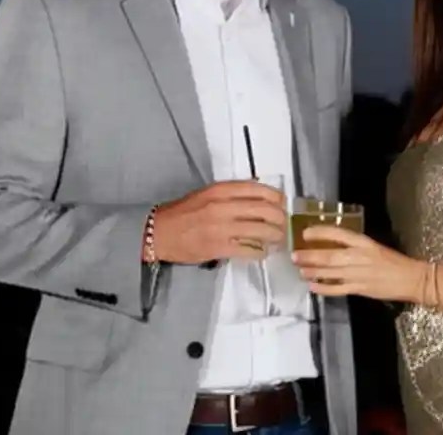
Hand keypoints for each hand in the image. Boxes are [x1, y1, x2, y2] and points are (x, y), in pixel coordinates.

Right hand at [151, 180, 285, 263]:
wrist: (159, 233)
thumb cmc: (183, 212)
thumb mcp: (206, 194)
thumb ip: (231, 194)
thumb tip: (259, 196)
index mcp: (220, 190)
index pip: (259, 189)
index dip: (277, 197)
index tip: (283, 203)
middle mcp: (223, 206)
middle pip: (265, 209)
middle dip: (281, 218)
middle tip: (284, 224)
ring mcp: (221, 228)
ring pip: (261, 230)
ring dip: (275, 236)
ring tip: (278, 239)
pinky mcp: (219, 248)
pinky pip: (249, 249)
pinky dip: (261, 251)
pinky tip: (262, 252)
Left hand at [290, 226, 424, 301]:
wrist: (411, 278)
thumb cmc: (394, 261)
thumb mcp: (374, 246)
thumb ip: (355, 246)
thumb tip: (332, 245)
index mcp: (364, 243)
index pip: (338, 234)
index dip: (320, 232)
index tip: (305, 233)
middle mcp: (358, 257)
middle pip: (329, 255)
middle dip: (309, 255)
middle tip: (294, 255)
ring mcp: (358, 274)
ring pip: (330, 272)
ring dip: (312, 271)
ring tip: (300, 270)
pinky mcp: (359, 289)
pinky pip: (337, 289)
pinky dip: (323, 288)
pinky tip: (312, 287)